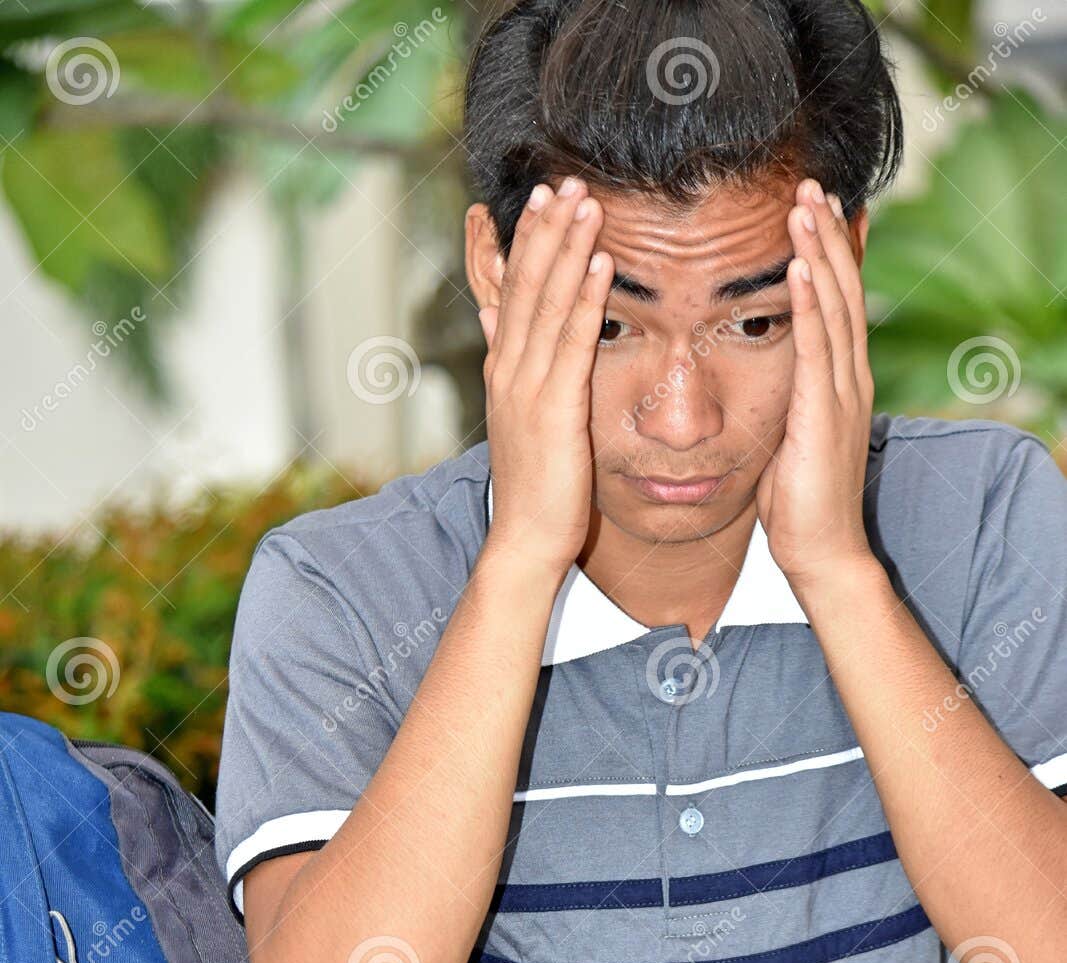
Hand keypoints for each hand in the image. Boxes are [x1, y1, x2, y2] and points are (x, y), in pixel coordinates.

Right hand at [478, 177, 614, 578]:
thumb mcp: (522, 420)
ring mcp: (528, 388)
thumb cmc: (537, 489)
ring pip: (547, 302)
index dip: (527, 243)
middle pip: (526, 284)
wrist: (526, 540)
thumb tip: (498, 324)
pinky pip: (573, 343)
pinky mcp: (554, 410)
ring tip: (586, 201)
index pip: (513, 292)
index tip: (543, 200)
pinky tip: (604, 264)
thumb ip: (517, 370)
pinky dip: (587, 300)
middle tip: (563, 179)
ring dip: (568, 248)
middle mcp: (509, 370)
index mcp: (504, 371)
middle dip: (545, 229)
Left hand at [755, 179, 874, 589]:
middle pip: (845, 289)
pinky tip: (799, 268)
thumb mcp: (786, 437)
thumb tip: (758, 379)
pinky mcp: (825, 414)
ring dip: (820, 252)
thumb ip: (781, 400)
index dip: (830, 253)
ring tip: (805, 204)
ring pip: (836, 307)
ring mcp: (843, 394)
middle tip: (811, 181)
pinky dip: (811, 305)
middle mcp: (849, 378)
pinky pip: (818, 348)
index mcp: (839, 382)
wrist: (821, 554)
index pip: (839, 303)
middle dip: (829, 235)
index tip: (814, 208)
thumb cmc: (797, 504)